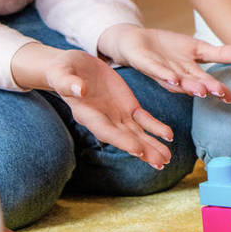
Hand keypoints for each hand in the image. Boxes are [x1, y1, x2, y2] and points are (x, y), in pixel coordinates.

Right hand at [42, 48, 173, 168]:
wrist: (73, 68)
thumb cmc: (62, 71)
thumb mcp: (62, 73)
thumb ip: (68, 82)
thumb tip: (79, 89)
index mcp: (87, 115)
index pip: (106, 131)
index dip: (122, 141)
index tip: (138, 150)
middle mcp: (104, 120)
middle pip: (126, 138)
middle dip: (143, 150)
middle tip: (160, 163)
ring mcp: (117, 115)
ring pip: (138, 133)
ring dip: (153, 145)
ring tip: (167, 158)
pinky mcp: (127, 107)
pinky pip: (144, 120)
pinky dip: (156, 128)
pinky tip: (168, 136)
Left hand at [100, 24, 230, 101]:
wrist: (134, 40)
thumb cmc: (166, 47)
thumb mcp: (197, 48)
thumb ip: (219, 53)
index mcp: (189, 73)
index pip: (207, 81)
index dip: (218, 89)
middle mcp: (177, 75)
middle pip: (194, 83)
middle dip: (207, 89)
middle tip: (221, 94)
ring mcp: (161, 70)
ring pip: (177, 80)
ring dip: (189, 86)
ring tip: (202, 90)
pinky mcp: (146, 63)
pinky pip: (156, 70)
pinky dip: (164, 74)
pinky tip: (173, 78)